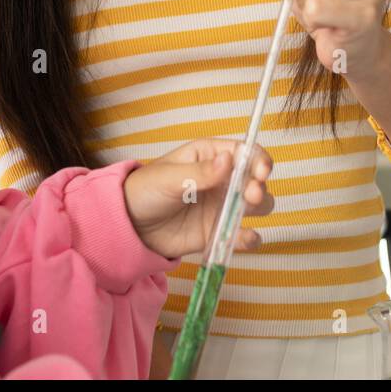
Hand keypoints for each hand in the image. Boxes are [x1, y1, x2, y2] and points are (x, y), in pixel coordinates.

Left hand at [123, 138, 273, 259]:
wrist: (129, 225)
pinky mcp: (218, 231)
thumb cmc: (145, 189)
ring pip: (256, 204)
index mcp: (211, 156)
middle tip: (250, 194)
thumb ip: (199, 172)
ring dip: (259, 207)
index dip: (258, 159)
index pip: (245, 152)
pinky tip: (244, 239)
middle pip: (254, 178)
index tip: (261, 171)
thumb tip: (228, 160)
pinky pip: (242, 234)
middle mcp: (222, 179)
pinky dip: (249, 237)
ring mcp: (222, 206)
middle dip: (258, 185)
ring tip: (246, 211)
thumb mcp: (169, 177)